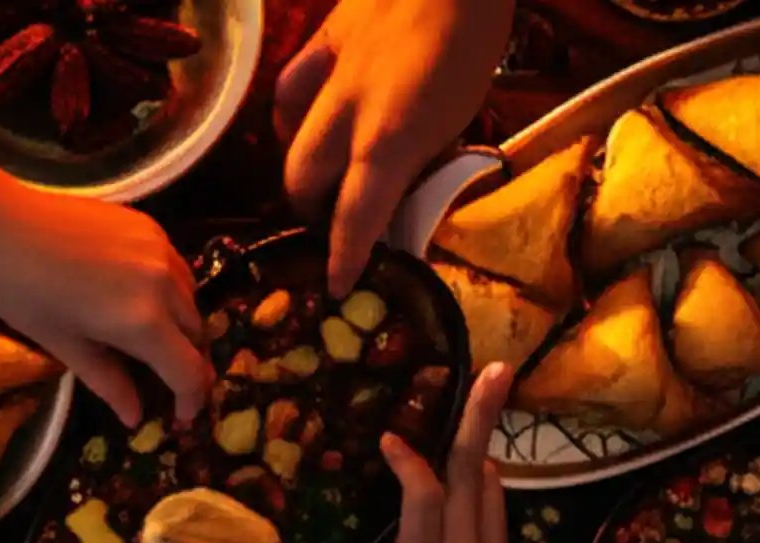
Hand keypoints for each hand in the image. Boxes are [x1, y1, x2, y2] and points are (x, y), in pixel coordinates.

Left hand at [0, 191, 213, 427]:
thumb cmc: (22, 294)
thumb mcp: (66, 347)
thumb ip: (110, 383)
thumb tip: (135, 417)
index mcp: (143, 322)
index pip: (189, 371)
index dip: (192, 400)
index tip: (181, 417)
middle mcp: (164, 284)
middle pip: (196, 333)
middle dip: (186, 362)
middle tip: (162, 380)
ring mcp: (161, 249)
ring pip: (191, 298)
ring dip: (181, 324)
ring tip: (152, 337)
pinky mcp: (150, 225)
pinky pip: (176, 266)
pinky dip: (169, 289)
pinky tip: (139, 294)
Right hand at [275, 0, 512, 295]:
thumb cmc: (472, 40)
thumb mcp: (460, 116)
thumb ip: (423, 157)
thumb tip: (403, 190)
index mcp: (389, 140)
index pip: (354, 216)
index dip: (344, 256)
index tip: (339, 284)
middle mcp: (346, 114)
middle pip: (305, 181)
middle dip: (312, 214)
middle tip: (330, 229)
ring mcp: (326, 76)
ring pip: (287, 137)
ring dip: (298, 167)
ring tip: (316, 180)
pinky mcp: (320, 43)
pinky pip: (290, 92)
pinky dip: (294, 116)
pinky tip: (307, 119)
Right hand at [356, 362, 514, 542]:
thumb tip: (398, 539)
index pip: (422, 491)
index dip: (408, 457)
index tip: (391, 439)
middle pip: (472, 472)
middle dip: (481, 416)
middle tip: (496, 370)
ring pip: (492, 491)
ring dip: (481, 452)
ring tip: (483, 409)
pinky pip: (498, 519)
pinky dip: (485, 493)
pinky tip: (477, 482)